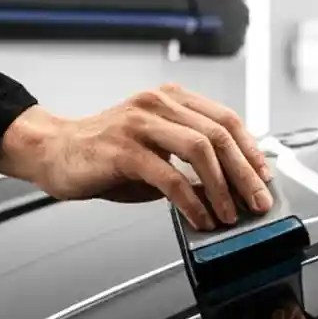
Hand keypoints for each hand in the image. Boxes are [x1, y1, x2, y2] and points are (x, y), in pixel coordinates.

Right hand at [0, 84, 272, 231]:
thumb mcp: (154, 156)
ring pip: (200, 151)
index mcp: (169, 99)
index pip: (225, 118)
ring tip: (229, 215)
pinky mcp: (123, 150)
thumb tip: (227, 191)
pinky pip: (170, 177)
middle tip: (258, 202)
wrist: (53, 152)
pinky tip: (199, 219)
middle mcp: (157, 104)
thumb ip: (189, 167)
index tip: (264, 177)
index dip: (250, 149)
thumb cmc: (103, 156)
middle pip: (218, 134)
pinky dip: (192, 202)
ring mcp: (140, 124)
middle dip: (244, 173)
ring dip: (222, 188)